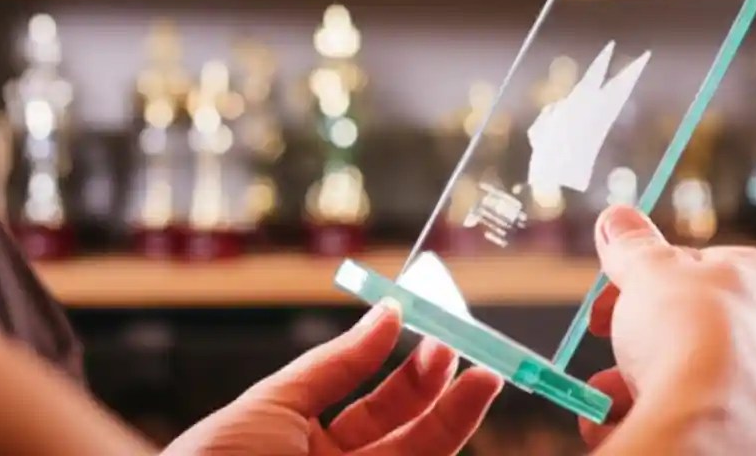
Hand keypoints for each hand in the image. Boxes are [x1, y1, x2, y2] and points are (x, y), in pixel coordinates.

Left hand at [162, 302, 502, 455]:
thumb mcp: (272, 406)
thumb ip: (337, 364)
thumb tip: (388, 313)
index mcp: (300, 442)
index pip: (369, 402)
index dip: (404, 367)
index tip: (434, 328)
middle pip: (403, 429)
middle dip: (438, 389)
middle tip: (465, 347)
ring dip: (455, 416)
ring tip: (483, 376)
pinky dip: (448, 442)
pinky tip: (460, 411)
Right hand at [582, 206, 755, 454]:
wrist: (707, 421)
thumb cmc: (688, 330)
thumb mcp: (647, 268)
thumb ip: (632, 244)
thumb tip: (616, 219)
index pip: (706, 262)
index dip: (652, 271)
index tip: (616, 283)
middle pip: (692, 323)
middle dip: (639, 331)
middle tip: (603, 330)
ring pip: (687, 376)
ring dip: (635, 380)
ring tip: (602, 392)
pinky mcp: (749, 435)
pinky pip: (690, 417)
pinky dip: (650, 416)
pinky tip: (614, 420)